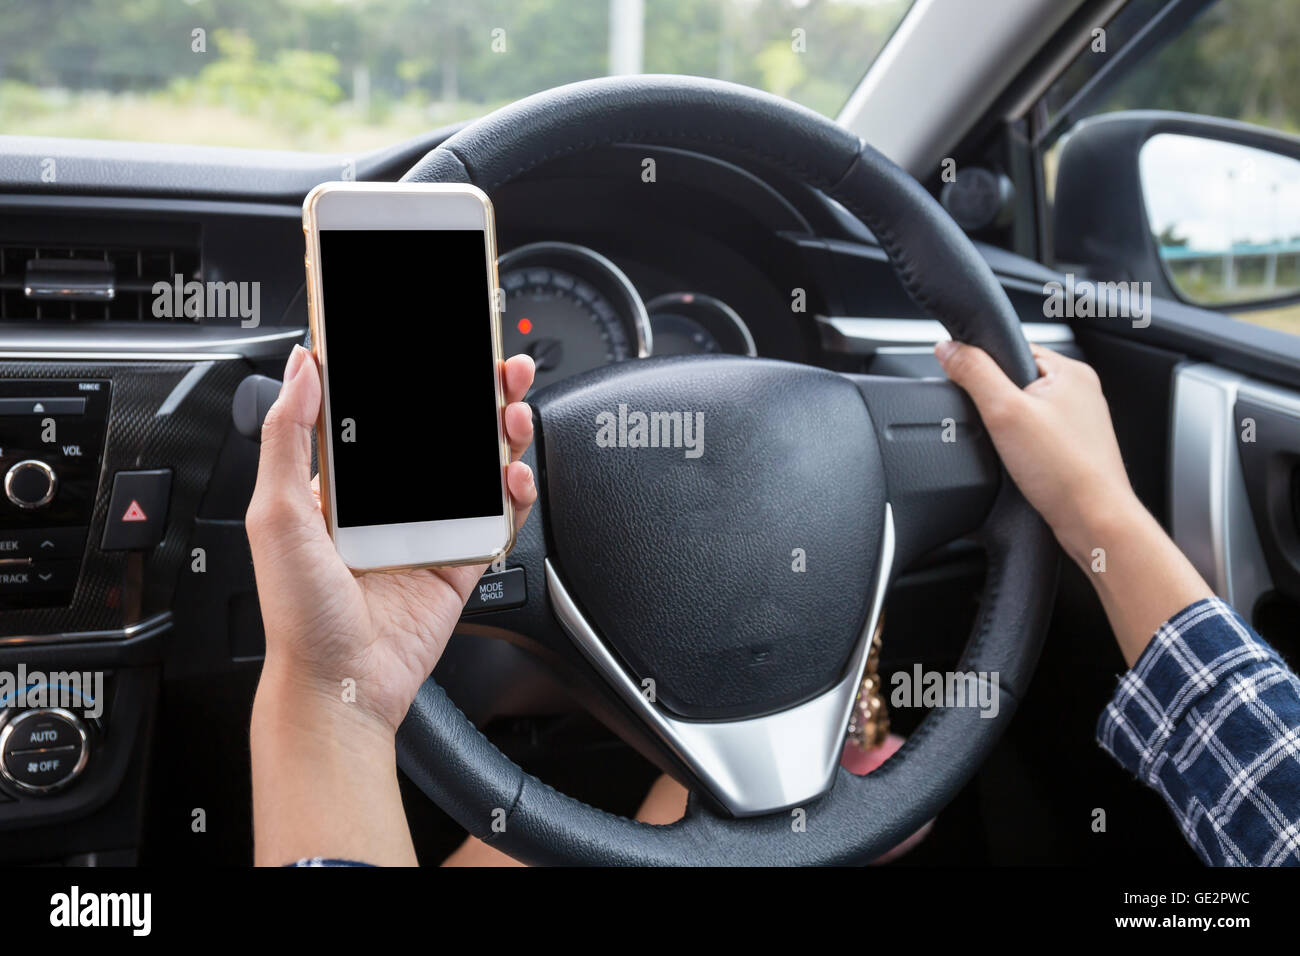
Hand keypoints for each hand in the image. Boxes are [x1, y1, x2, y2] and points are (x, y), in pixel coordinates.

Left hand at [246, 344, 537, 736]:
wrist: (341, 684)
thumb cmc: (299, 613)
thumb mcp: (276, 514)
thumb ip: (287, 437)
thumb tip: (302, 366)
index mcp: (341, 485)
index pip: (383, 413)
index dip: (412, 376)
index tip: (433, 346)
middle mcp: (387, 503)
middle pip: (440, 432)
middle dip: (473, 393)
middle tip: (495, 365)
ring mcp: (426, 531)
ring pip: (474, 466)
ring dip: (499, 432)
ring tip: (512, 409)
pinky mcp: (458, 562)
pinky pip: (495, 518)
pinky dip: (512, 491)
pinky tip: (513, 473)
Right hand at [934, 341, 1137, 563]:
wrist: (1094, 521)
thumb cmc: (1065, 471)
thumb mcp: (1004, 412)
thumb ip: (973, 373)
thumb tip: (948, 348)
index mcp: (1071, 370)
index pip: (1011, 349)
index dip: (984, 369)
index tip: (974, 394)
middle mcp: (1080, 392)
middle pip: (1015, 382)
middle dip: (996, 405)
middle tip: (999, 430)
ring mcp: (1079, 422)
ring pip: (1024, 413)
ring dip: (1009, 429)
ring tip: (1015, 451)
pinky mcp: (1073, 449)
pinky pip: (1034, 437)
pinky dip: (1022, 449)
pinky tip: (1023, 464)